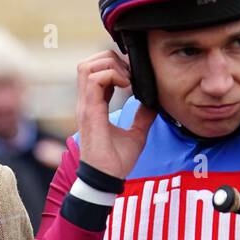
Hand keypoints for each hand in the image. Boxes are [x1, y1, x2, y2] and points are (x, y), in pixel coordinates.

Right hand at [75, 48, 156, 178]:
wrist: (106, 179)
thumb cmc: (116, 162)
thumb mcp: (136, 134)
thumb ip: (142, 117)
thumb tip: (154, 104)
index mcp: (94, 106)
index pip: (95, 72)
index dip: (114, 66)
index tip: (133, 76)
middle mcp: (86, 103)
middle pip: (88, 63)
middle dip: (111, 61)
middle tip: (131, 75)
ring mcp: (86, 106)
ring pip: (87, 67)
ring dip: (110, 67)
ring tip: (127, 80)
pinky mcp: (89, 111)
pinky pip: (94, 80)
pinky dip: (111, 75)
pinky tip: (126, 86)